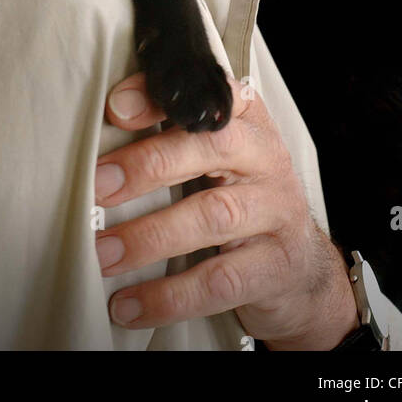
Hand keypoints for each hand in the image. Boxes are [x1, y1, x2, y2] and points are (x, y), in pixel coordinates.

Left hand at [94, 72, 358, 348]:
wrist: (302, 269)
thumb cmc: (243, 201)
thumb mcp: (218, 162)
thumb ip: (172, 141)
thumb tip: (100, 141)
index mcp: (247, 122)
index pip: (208, 97)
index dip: (162, 100)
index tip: (116, 109)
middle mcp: (266, 159)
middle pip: (211, 148)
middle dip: (149, 164)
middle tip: (99, 186)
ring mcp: (276, 212)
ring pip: (212, 216)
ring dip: (149, 236)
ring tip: (104, 253)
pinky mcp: (276, 267)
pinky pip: (219, 281)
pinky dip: (170, 295)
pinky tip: (130, 305)